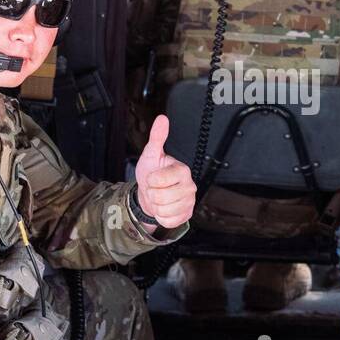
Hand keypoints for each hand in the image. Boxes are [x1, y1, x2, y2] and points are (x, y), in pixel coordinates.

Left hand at [134, 114, 195, 228]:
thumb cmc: (152, 172)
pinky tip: (164, 207)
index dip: (150, 180)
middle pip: (161, 197)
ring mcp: (189, 202)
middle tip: (155, 188)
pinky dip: (161, 216)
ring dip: (156, 205)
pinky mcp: (186, 215)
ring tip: (159, 197)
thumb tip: (162, 119)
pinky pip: (168, 220)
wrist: (152, 192)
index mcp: (182, 170)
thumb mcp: (151, 154)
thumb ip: (157, 137)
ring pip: (163, 210)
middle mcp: (189, 186)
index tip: (153, 176)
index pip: (159, 180)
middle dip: (152, 194)